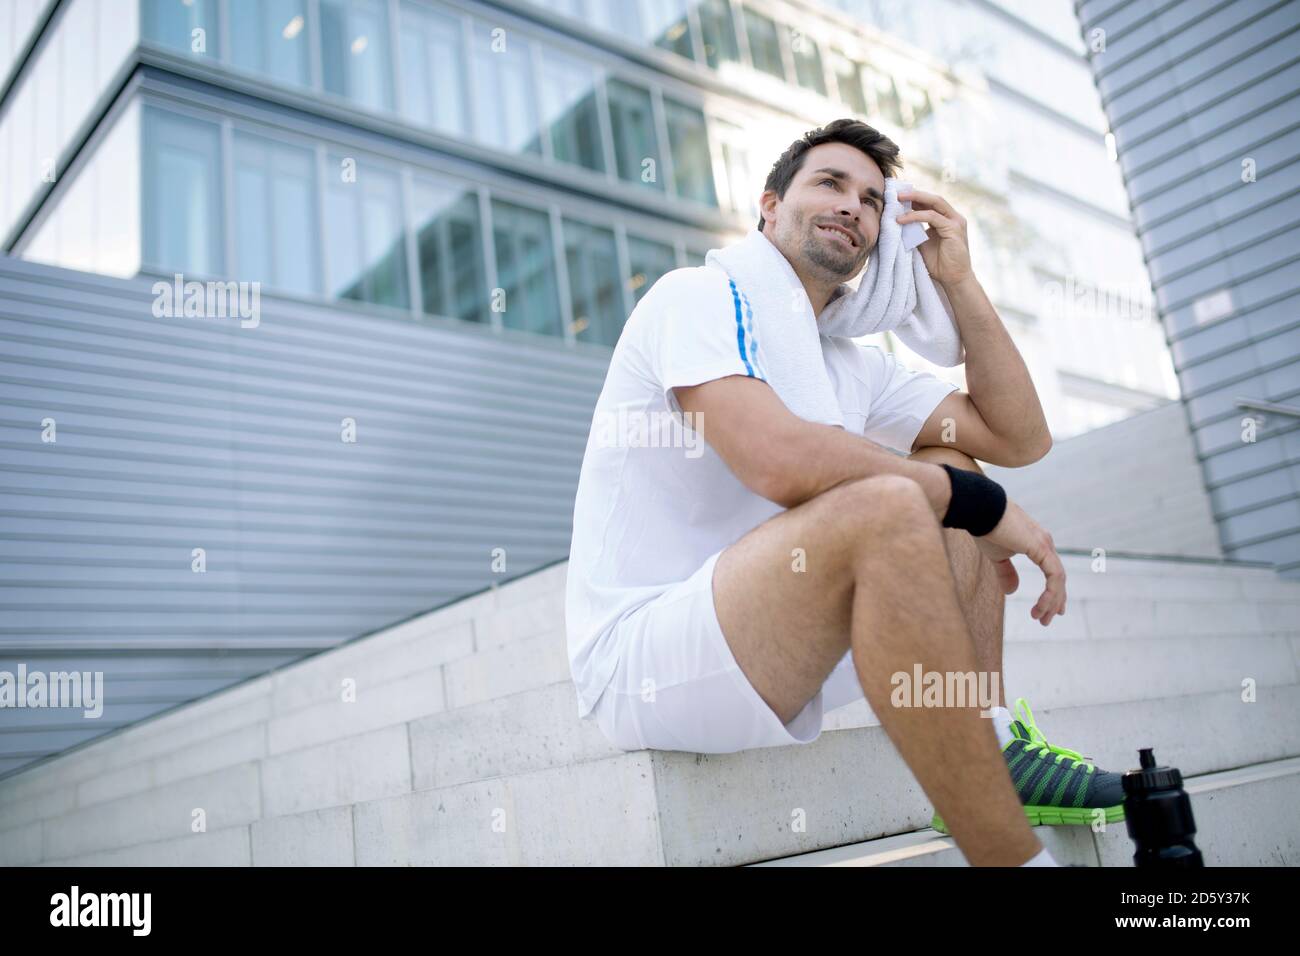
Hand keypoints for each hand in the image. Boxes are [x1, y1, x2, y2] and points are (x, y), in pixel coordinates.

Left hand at [896, 188, 972, 287]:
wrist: (953, 279)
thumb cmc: (939, 264)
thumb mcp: (922, 243)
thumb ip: (914, 231)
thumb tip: (896, 221)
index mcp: (947, 219)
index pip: (931, 204)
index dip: (915, 198)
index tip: (898, 197)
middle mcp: (953, 217)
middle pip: (933, 199)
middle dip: (914, 194)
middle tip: (896, 193)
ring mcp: (955, 222)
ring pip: (934, 203)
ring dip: (914, 200)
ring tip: (898, 200)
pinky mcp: (954, 229)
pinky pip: (932, 217)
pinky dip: (916, 216)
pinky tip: (902, 219)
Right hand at [975, 500, 1066, 625]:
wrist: (979, 509)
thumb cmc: (986, 528)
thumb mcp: (997, 556)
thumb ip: (1007, 573)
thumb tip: (1012, 592)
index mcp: (1037, 544)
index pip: (1052, 571)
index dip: (1053, 592)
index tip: (1050, 610)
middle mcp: (1045, 543)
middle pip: (1058, 577)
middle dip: (1054, 601)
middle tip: (1046, 620)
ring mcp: (1045, 544)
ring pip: (1058, 579)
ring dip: (1052, 601)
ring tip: (1041, 617)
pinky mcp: (1041, 548)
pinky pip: (1054, 576)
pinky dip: (1051, 593)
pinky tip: (1043, 604)